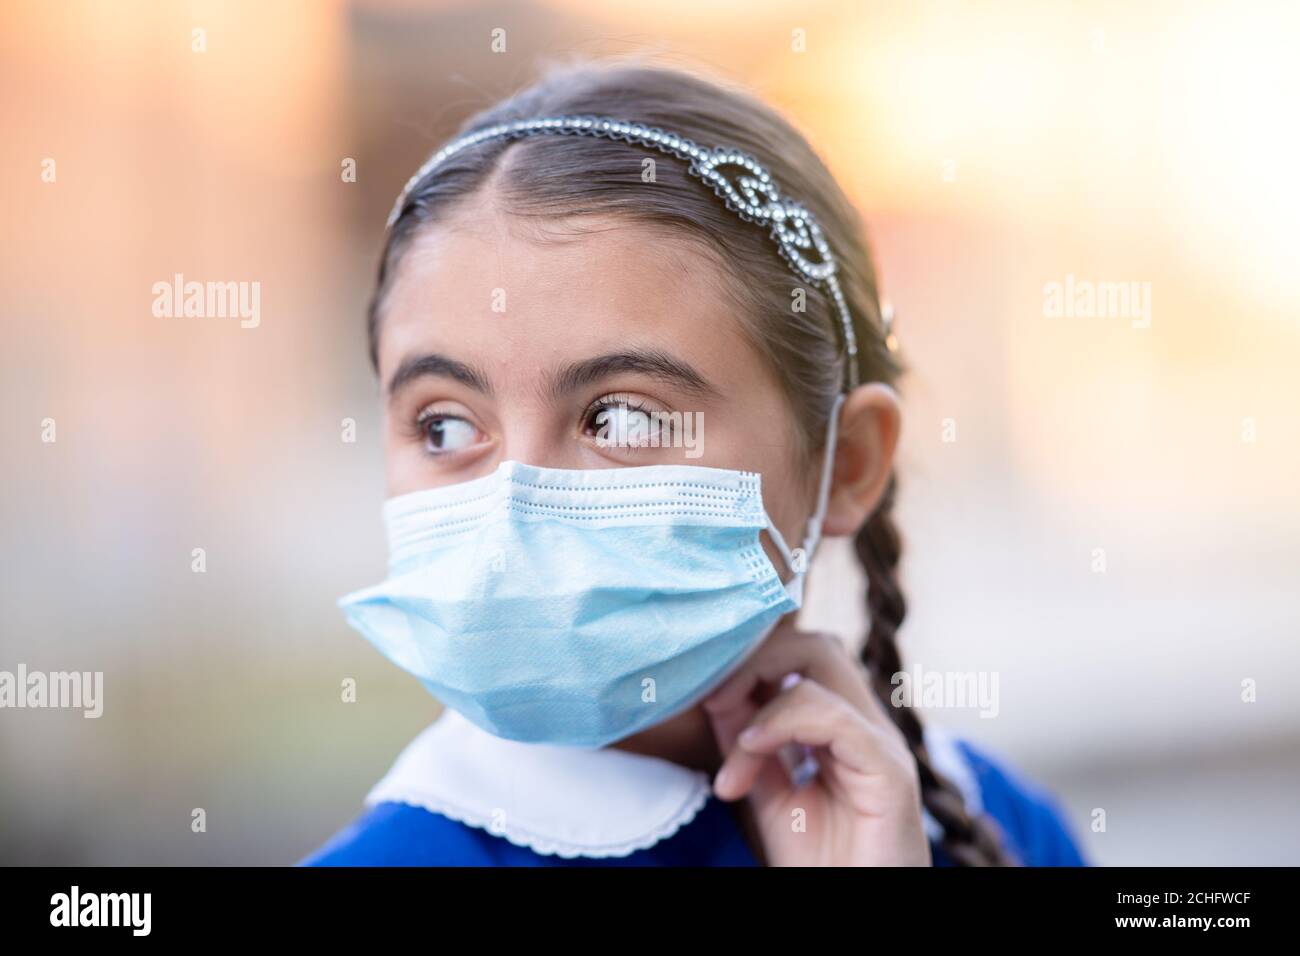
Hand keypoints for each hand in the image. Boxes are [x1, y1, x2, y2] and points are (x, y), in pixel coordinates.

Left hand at [702, 620, 931, 865]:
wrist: (857, 913)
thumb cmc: (821, 865)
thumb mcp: (768, 795)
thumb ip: (749, 746)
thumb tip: (715, 695)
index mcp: (843, 729)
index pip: (801, 656)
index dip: (750, 662)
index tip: (706, 697)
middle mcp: (867, 726)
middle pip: (814, 645)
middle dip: (755, 660)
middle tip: (712, 700)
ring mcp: (882, 743)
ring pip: (823, 661)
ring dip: (760, 695)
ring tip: (736, 748)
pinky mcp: (890, 771)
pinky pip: (835, 716)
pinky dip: (783, 720)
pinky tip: (753, 747)